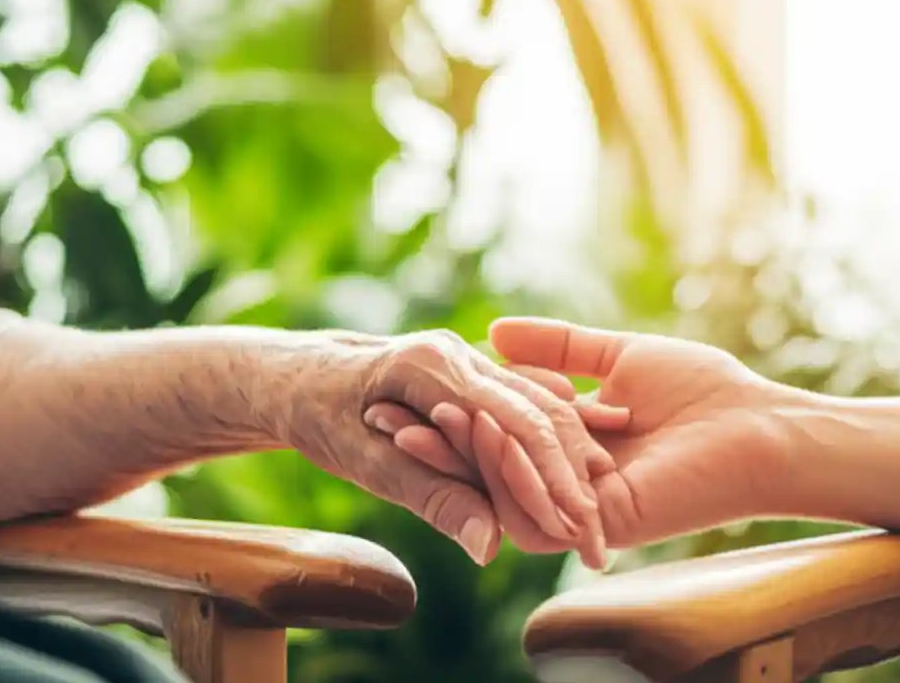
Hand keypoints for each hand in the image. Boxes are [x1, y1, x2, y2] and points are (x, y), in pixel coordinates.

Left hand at [247, 328, 613, 565]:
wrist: (295, 375)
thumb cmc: (319, 416)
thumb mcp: (365, 462)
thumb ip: (432, 498)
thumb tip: (490, 546)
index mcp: (435, 365)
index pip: (517, 424)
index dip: (552, 479)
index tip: (578, 528)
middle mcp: (460, 354)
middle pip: (540, 412)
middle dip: (575, 474)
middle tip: (602, 534)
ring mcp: (468, 358)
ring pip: (541, 403)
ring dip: (576, 454)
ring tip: (604, 507)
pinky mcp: (472, 373)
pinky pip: (527, 398)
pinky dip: (561, 430)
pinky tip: (594, 457)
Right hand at [378, 319, 807, 551]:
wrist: (757, 426)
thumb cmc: (701, 390)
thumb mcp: (616, 356)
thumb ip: (560, 349)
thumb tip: (496, 332)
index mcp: (572, 448)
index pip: (497, 435)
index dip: (450, 415)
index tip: (401, 392)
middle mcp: (568, 481)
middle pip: (487, 467)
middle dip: (435, 442)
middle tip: (380, 417)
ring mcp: (580, 506)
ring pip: (499, 490)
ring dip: (451, 456)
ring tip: (406, 423)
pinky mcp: (598, 523)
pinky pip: (533, 507)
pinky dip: (494, 471)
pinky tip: (464, 431)